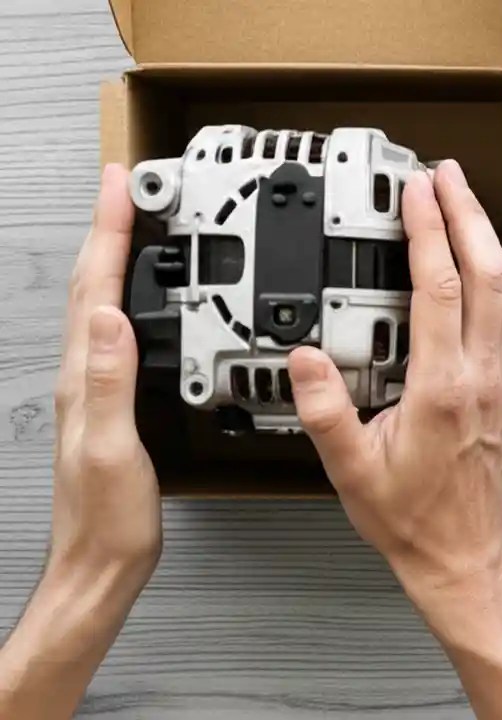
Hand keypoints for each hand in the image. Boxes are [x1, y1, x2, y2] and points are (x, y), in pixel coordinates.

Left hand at [50, 163, 159, 595]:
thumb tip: (108, 315)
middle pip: (94, 287)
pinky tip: (137, 303)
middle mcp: (83, 377)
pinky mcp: (109, 405)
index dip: (110, 232)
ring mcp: (93, 390)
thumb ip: (109, 379)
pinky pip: (116, 335)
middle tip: (127, 188)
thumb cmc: (108, 518)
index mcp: (84, 379)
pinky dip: (126, 301)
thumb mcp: (112, 446)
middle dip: (110, 229)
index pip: (97, 290)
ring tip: (130, 226)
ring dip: (115, 259)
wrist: (101, 563)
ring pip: (102, 306)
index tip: (122, 186)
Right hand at [287, 161, 501, 718]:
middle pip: (486, 273)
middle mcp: (481, 375)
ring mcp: (501, 379)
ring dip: (489, 238)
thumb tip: (306, 359)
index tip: (416, 194)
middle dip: (467, 214)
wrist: (462, 552)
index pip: (439, 288)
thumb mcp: (352, 470)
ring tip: (470, 201)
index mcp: (443, 387)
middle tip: (448, 176)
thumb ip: (327, 412)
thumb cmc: (414, 517)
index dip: (428, 231)